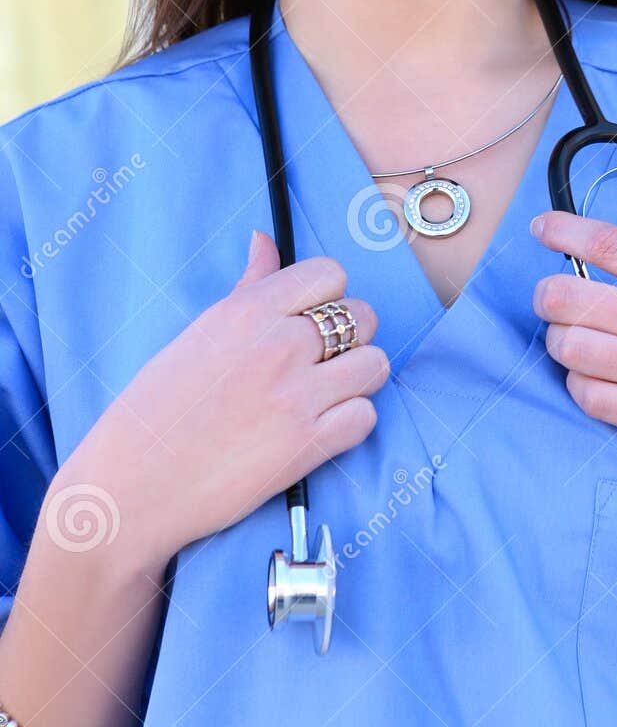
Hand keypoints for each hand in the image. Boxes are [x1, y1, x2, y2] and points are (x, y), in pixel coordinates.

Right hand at [61, 231, 389, 568]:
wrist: (133, 485)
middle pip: (363, 316)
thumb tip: (265, 241)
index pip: (330, 273)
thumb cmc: (155, 408)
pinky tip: (321, 427)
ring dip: (357, 379)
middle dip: (351, 335)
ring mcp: (297, 396)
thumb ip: (247, 287)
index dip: (327, 296)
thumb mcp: (198, 333)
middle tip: (321, 360)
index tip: (310, 317)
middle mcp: (278, 345)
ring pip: (375, 365)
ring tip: (325, 393)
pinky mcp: (307, 446)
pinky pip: (366, 417)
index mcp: (247, 311)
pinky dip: (350, 423)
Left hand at [530, 210, 616, 542]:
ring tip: (576, 340)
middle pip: (568, 297)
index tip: (542, 228)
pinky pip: (591, 400)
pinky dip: (581, 387)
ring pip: (570, 350)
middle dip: (549, 293)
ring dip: (562, 342)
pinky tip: (594, 380)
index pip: (610, 246)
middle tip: (554, 295)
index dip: (564, 231)